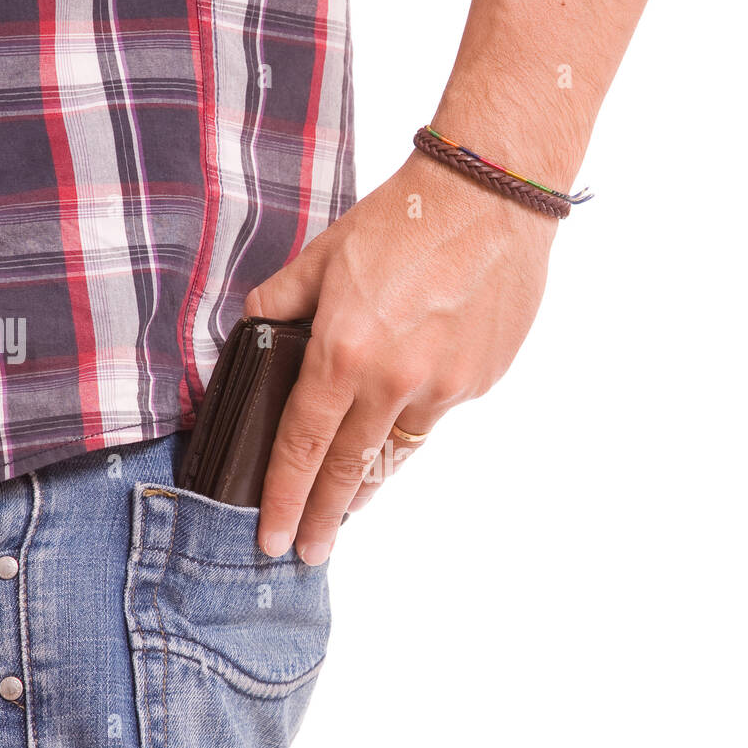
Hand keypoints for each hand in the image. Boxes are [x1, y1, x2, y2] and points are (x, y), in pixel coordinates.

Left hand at [244, 149, 556, 562]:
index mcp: (343, 354)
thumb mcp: (323, 256)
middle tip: (308, 550)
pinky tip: (397, 426)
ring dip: (367, 487)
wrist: (490, 197)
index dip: (283, 498)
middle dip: (323, 517)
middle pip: (348, 470)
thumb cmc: (403, 219)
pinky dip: (411, 427)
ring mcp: (442, 388)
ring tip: (346, 509)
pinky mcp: (478, 382)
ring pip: (396, 454)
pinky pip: (435, 417)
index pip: (301, 446)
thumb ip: (280, 302)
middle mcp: (392, 382)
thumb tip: (257, 331)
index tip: (272, 536)